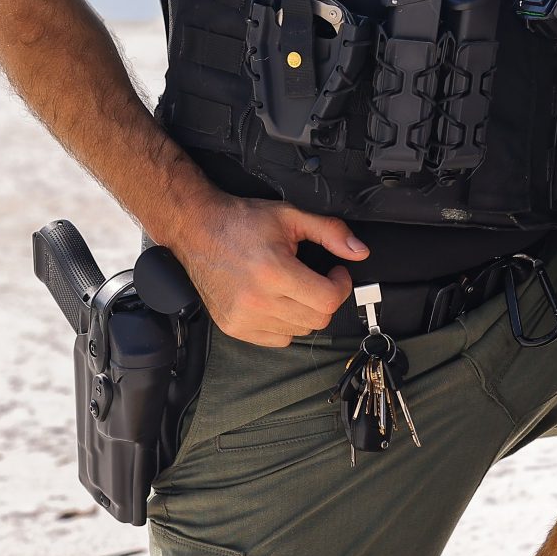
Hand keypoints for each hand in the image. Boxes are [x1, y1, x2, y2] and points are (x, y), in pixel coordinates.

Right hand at [170, 193, 366, 346]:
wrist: (196, 229)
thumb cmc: (241, 222)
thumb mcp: (291, 216)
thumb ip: (330, 232)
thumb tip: (359, 251)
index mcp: (274, 272)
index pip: (328, 300)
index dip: (341, 285)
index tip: (335, 273)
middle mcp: (257, 300)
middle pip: (318, 319)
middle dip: (325, 298)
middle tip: (317, 279)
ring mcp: (243, 318)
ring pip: (300, 331)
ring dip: (305, 312)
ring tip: (293, 287)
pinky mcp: (234, 328)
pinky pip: (278, 339)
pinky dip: (285, 324)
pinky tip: (276, 301)